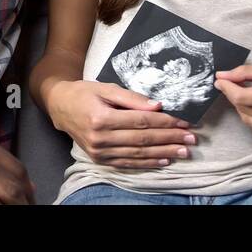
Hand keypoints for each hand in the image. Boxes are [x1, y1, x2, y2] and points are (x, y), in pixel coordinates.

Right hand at [46, 80, 195, 168]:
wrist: (60, 107)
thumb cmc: (84, 93)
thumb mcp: (106, 88)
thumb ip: (132, 98)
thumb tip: (157, 106)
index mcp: (102, 118)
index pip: (141, 122)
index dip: (165, 123)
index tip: (184, 122)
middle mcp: (100, 138)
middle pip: (142, 139)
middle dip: (169, 139)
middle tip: (191, 139)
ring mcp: (100, 152)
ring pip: (138, 154)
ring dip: (163, 153)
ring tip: (183, 152)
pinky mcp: (100, 159)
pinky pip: (128, 163)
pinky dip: (147, 163)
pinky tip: (163, 161)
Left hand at [215, 64, 251, 148]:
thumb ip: (248, 72)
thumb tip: (223, 75)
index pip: (241, 97)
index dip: (226, 88)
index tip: (219, 80)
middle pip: (243, 110)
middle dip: (233, 96)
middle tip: (232, 85)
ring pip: (249, 121)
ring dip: (242, 108)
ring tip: (248, 95)